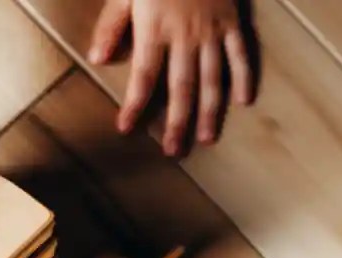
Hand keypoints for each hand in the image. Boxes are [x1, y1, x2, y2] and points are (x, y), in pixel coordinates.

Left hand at [89, 0, 253, 155]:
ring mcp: (212, 30)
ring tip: (207, 138)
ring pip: (212, 78)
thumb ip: (112, 24)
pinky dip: (243, 77)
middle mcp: (185, 36)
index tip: (126, 129)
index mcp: (155, 29)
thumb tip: (98, 59)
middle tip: (174, 152)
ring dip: (209, 111)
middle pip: (180, 87)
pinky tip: (243, 102)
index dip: (135, 105)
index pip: (143, 77)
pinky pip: (241, 54)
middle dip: (176, 122)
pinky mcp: (232, 21)